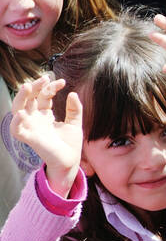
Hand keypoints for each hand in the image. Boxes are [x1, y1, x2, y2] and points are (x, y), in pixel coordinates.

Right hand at [10, 75, 81, 197]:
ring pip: (17, 109)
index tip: (62, 82)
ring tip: (27, 86)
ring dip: (20, 98)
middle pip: (28, 99)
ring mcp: (31, 128)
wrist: (70, 161)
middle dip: (34, 87)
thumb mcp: (74, 123)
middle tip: (44, 78)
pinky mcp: (30, 139)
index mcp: (44, 115)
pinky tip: (21, 113)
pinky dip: (16, 122)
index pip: (43, 96)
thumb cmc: (70, 144)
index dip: (50, 87)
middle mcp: (35, 119)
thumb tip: (73, 93)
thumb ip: (74, 109)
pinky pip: (16, 130)